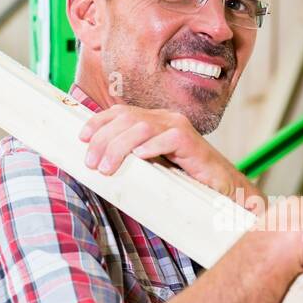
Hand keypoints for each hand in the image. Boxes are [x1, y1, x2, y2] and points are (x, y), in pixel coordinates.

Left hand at [79, 104, 262, 209]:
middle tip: (92, 163)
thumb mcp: (151, 167)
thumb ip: (130, 159)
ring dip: (119, 146)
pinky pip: (170, 138)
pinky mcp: (192, 143)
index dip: (98, 122)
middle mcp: (165, 119)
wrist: (221, 190)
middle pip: (126, 118)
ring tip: (107, 167)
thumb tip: (99, 164)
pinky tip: (140, 157)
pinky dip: (152, 146)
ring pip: (142, 127)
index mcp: (154, 121)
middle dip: (103, 139)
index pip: (120, 112)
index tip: (81, 138)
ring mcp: (179, 128)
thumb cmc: (184, 180)